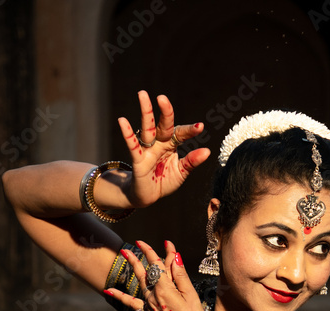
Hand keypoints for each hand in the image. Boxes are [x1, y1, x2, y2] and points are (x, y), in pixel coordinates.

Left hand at [103, 240, 205, 310]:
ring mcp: (149, 303)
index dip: (160, 251)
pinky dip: (119, 296)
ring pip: (141, 281)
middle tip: (134, 245)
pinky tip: (108, 291)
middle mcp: (153, 294)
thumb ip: (180, 275)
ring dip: (134, 267)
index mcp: (165, 288)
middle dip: (140, 256)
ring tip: (127, 255)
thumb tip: (174, 257)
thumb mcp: (191, 295)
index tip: (164, 241)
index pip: (159, 264)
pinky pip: (131, 302)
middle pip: (146, 271)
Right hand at [117, 91, 210, 208]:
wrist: (147, 196)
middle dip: (164, 111)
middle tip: (162, 97)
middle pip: (163, 124)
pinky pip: (133, 145)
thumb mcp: (181, 172)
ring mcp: (147, 150)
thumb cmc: (164, 181)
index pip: (180, 133)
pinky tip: (123, 121)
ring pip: (147, 128)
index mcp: (171, 144)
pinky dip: (128, 134)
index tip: (200, 126)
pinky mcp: (138, 160)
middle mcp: (159, 143)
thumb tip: (207, 151)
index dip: (189, 130)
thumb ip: (191, 162)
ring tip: (143, 94)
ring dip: (145, 112)